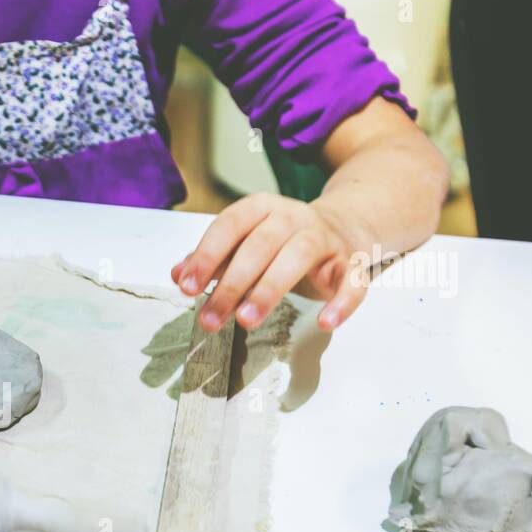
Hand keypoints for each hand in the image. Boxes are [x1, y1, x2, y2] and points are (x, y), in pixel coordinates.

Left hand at [171, 193, 363, 332]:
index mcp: (262, 208)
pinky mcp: (351, 261)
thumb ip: (213, 259)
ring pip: (298, 257)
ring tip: (246, 320)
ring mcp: (325, 237)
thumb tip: (179, 275)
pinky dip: (342, 302)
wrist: (343, 227)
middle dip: (231, 284)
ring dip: (270, 290)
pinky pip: (353, 280)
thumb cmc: (281, 242)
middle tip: (210, 319)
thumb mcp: (244, 243)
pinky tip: (325, 323)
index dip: (206, 256)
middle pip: (259, 246)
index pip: (230, 225)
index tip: (186, 287)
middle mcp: (293, 216)